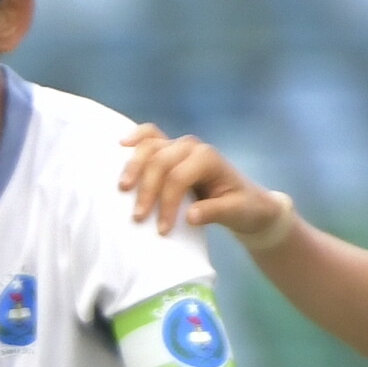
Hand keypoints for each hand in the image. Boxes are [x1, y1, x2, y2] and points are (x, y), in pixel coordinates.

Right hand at [116, 122, 294, 246]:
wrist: (246, 201)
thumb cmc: (242, 208)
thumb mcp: (236, 213)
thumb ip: (215, 212)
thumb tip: (190, 216)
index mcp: (208, 158)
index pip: (178, 177)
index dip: (167, 203)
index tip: (162, 230)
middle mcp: (192, 147)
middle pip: (159, 161)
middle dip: (146, 189)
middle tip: (138, 218)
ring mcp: (178, 145)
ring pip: (149, 147)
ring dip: (133, 167)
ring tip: (123, 190)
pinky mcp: (169, 149)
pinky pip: (148, 136)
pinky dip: (135, 139)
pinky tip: (120, 146)